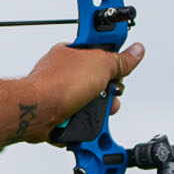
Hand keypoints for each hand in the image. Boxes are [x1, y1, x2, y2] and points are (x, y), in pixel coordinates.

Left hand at [20, 41, 144, 142]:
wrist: (37, 111)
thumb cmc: (58, 84)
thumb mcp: (101, 65)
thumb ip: (120, 60)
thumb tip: (136, 51)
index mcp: (72, 53)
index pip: (100, 52)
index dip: (113, 61)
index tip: (119, 66)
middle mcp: (64, 71)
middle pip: (98, 81)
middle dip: (108, 91)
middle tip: (107, 93)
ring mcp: (60, 92)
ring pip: (90, 102)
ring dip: (97, 110)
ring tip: (95, 111)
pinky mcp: (57, 112)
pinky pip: (77, 118)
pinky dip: (82, 122)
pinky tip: (81, 120)